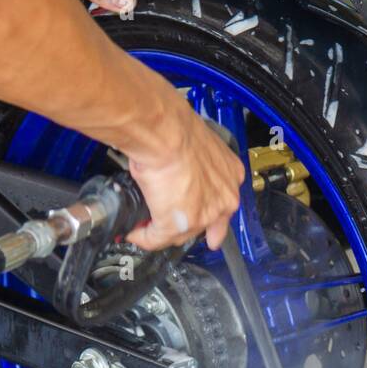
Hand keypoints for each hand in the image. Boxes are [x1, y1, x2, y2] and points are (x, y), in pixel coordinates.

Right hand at [125, 101, 245, 251]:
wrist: (165, 133)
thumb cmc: (176, 129)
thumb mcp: (195, 144)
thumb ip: (194, 162)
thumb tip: (178, 167)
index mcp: (231, 174)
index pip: (222, 203)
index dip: (205, 209)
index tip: (195, 211)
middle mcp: (224, 199)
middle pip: (205, 224)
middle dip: (185, 225)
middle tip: (166, 221)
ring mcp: (203, 216)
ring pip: (182, 234)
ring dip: (163, 231)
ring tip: (146, 225)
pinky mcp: (178, 226)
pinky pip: (157, 239)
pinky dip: (143, 237)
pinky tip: (135, 232)